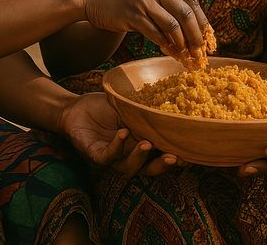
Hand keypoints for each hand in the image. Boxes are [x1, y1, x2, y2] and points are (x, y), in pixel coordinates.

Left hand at [58, 92, 177, 175]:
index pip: (160, 156)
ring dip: (139, 157)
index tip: (189, 155)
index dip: (175, 158)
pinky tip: (122, 133)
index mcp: (140, 146)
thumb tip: (173, 97)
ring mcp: (112, 158)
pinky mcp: (94, 155)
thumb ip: (146, 110)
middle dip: (161, 166)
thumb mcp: (129, 107)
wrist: (76, 109)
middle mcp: (128, 156)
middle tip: (173, 158)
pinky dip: (116, 147)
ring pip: (128, 167)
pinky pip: (107, 156)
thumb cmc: (106, 108)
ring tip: (147, 144)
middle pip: (148, 169)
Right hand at [77, 0, 212, 62]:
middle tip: (201, 50)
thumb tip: (191, 21)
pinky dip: (166, 46)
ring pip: (173, 25)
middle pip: (186, 12)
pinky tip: (170, 52)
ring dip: (183, 43)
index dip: (202, 19)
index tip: (208, 34)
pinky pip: (156, 34)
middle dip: (197, 34)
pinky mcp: (132, 14)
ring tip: (187, 54)